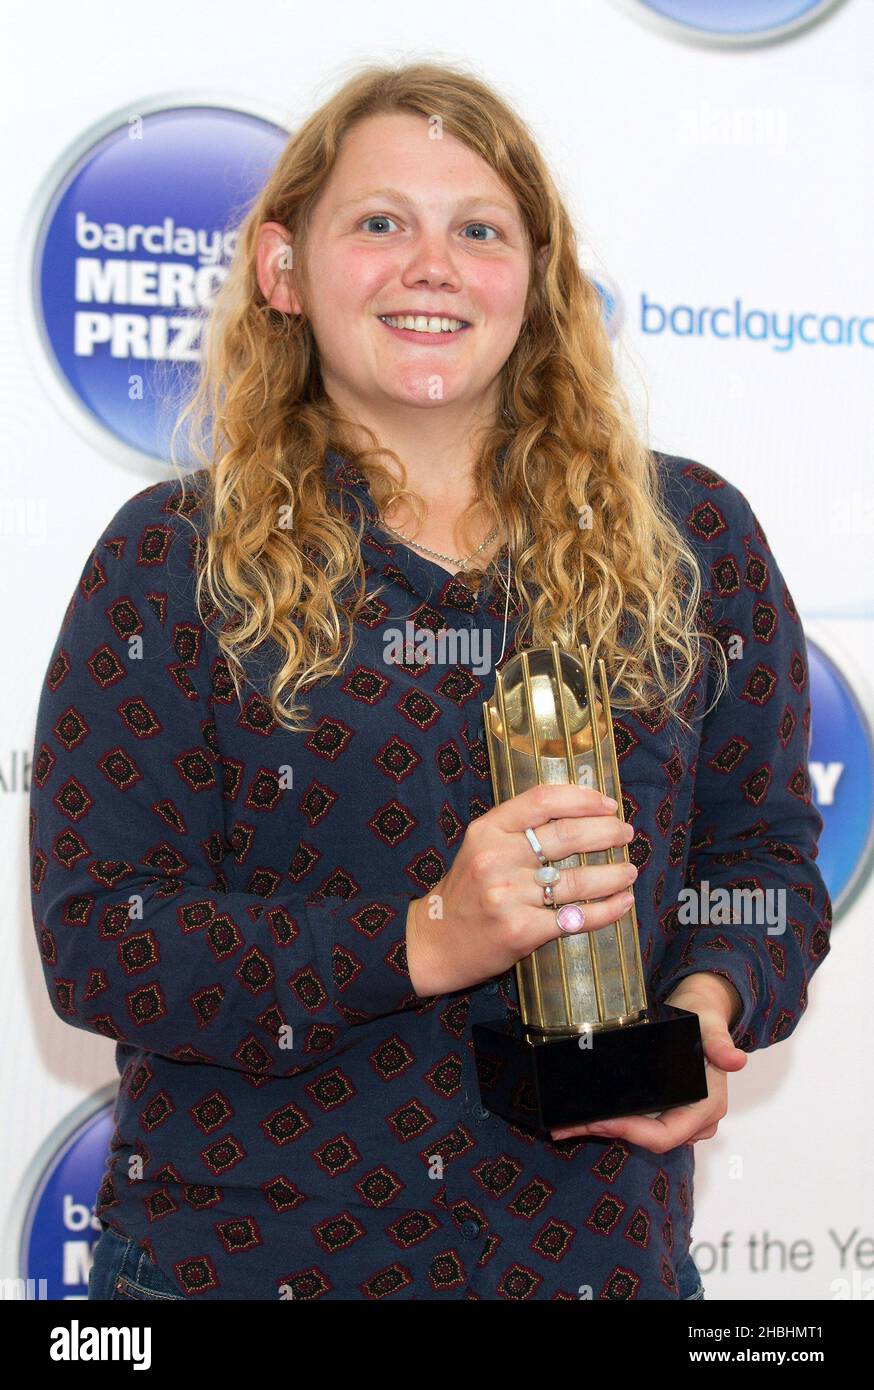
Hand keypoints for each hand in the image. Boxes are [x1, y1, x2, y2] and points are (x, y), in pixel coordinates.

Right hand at [405, 782, 637, 996]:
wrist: (434, 941)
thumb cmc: (466, 891)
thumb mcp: (482, 846)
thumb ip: (519, 829)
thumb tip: (580, 814)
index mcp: (488, 830)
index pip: (543, 801)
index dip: (582, 798)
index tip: (608, 804)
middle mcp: (497, 859)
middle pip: (567, 836)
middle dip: (607, 832)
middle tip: (626, 833)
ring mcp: (508, 896)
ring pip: (577, 880)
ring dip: (614, 874)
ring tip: (630, 870)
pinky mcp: (521, 930)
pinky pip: (575, 917)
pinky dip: (607, 911)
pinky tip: (622, 903)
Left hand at [548, 972, 747, 1148]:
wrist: (701, 1011)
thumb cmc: (704, 1017)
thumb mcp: (710, 1024)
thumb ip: (720, 1042)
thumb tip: (736, 1060)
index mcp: (708, 1106)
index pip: (666, 1135)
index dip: (631, 1133)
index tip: (598, 1120)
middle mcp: (696, 1120)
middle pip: (648, 1140)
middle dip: (607, 1132)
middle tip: (567, 1125)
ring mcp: (682, 1119)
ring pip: (641, 1136)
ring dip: (604, 1130)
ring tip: (566, 1123)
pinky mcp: (667, 1111)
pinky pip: (639, 1125)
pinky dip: (612, 1121)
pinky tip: (585, 1116)